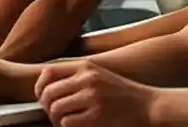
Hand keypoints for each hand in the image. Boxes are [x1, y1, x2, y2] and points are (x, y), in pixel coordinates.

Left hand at [35, 62, 159, 126]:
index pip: (48, 72)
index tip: (42, 98)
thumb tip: (48, 87)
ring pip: (56, 109)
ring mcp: (92, 98)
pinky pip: (67, 123)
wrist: (148, 105)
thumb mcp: (99, 75)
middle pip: (49, 93)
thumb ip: (77, 77)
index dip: (40, 87)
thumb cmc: (123, 94)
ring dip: (56, 120)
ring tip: (65, 123)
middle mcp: (87, 79)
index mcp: (86, 67)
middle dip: (47, 107)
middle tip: (54, 115)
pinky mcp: (96, 117)